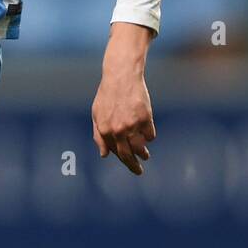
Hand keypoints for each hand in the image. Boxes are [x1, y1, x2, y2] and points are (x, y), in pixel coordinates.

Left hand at [91, 23, 155, 175]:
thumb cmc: (107, 95)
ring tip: (146, 157)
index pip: (115, 152)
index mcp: (104, 130)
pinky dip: (150, 135)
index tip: (129, 165)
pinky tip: (148, 133)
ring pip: (141, 147)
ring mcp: (132, 125)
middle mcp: (117, 130)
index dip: (122, 160)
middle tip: (139, 172)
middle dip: (133, 166)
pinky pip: (150, 134)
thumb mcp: (97, 114)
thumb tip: (104, 155)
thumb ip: (99, 135)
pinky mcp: (145, 118)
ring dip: (144, 153)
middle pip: (127, 155)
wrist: (121, 76)